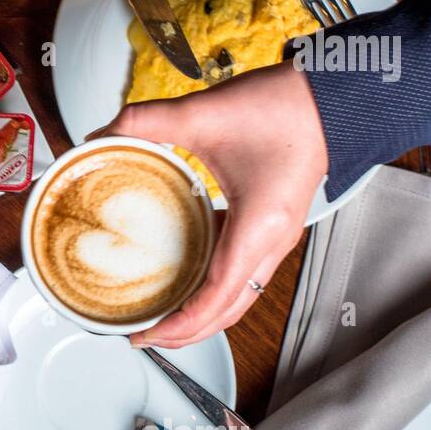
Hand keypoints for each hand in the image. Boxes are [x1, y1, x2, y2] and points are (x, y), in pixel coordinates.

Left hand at [86, 61, 328, 347]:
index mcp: (259, 226)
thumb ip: (145, 121)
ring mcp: (276, 239)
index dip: (181, 324)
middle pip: (229, 310)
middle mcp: (272, 242)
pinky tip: (183, 279)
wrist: (331, 96)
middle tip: (142, 334)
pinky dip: (211, 288)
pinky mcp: (272, 228)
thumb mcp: (203, 113)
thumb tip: (99, 134)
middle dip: (186, 331)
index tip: (147, 333)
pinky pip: (241, 273)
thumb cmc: (282, 107)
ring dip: (200, 315)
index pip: (218, 296)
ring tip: (160, 316)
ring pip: (238, 296)